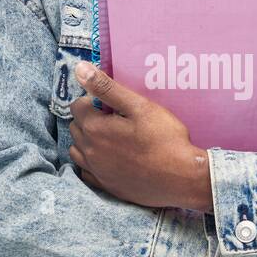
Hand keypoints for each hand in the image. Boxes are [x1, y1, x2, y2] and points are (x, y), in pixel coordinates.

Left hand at [69, 62, 212, 210]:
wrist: (182, 178)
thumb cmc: (165, 139)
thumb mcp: (139, 106)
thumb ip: (107, 88)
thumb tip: (80, 69)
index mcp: (95, 129)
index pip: (77, 106)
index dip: (92, 100)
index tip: (111, 104)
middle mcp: (90, 152)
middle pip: (75, 128)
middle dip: (88, 119)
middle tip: (112, 118)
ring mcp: (97, 171)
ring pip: (76, 151)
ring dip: (86, 141)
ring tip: (108, 137)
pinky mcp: (106, 186)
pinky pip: (86, 172)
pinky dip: (91, 163)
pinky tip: (107, 159)